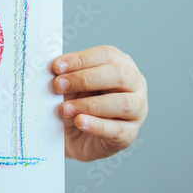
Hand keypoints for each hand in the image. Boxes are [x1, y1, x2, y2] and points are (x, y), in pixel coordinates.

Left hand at [52, 45, 147, 161]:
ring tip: (65, 109)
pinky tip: (80, 122)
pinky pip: (117, 130)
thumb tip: (55, 68)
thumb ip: (66, 76)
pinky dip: (96, 126)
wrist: (72, 138)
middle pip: (118, 75)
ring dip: (89, 105)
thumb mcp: (69, 86)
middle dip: (85, 79)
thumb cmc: (75, 104)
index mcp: (121, 65)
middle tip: (59, 86)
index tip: (57, 67)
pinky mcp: (129, 135)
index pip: (107, 55)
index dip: (81, 59)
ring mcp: (137, 111)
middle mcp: (135, 85)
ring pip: (123, 103)